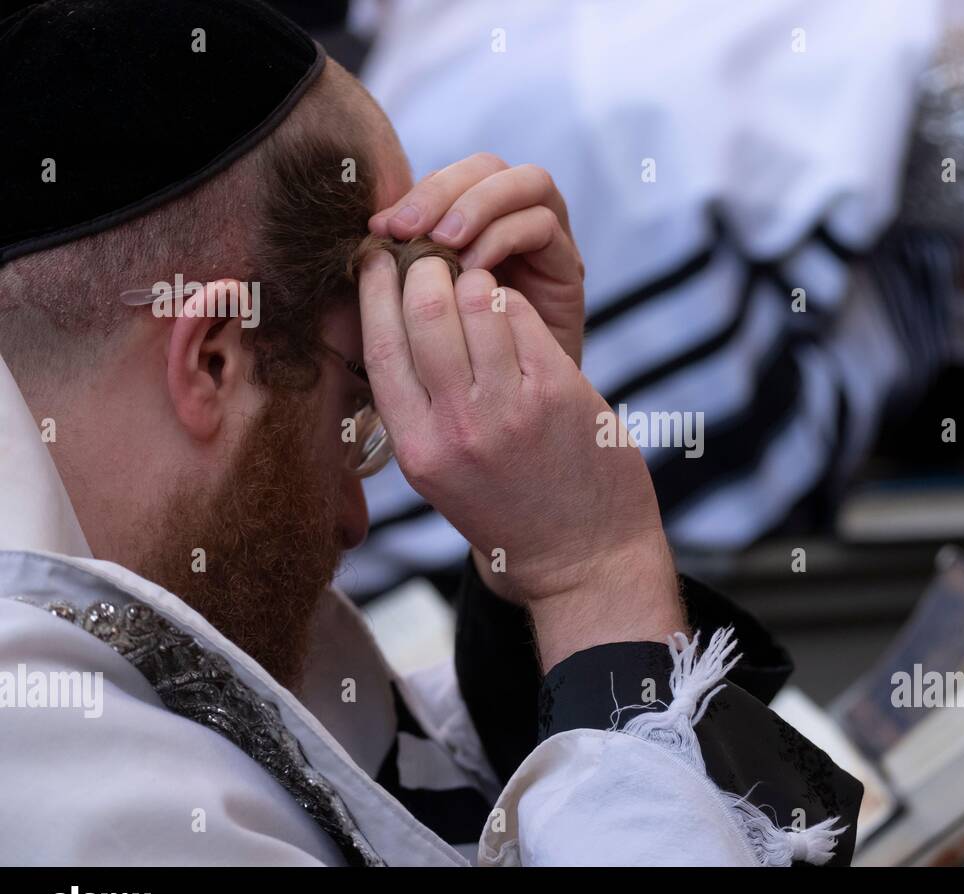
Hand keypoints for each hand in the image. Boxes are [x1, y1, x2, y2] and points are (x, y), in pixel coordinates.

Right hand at [358, 254, 682, 669]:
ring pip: (476, 300)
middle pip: (424, 309)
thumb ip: (416, 406)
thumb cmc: (507, 510)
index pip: (378, 344)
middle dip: (426, 269)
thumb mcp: (439, 472)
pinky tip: (514, 311)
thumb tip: (392, 318)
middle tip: (434, 257)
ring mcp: (509, 408)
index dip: (373, 289)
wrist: (583, 560)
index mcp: (415, 448)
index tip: (376, 257)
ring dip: (475, 279)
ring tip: (478, 284)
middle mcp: (456, 427)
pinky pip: (523, 316)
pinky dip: (514, 302)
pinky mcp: (558, 393)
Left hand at [369, 153, 585, 368]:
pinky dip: (504, 236)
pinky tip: (476, 271)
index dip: (414, 193)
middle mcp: (516, 221)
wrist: (521, 414)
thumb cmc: (465, 368)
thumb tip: (371, 238)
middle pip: (486, 166)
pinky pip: (542, 225)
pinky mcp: (568, 266)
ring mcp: (548, 241)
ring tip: (444, 242)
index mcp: (477, 224)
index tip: (380, 228)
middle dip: (442, 191)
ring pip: (524, 181)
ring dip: (476, 205)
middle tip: (408, 228)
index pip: (448, 177)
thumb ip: (405, 273)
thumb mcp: (424, 312)